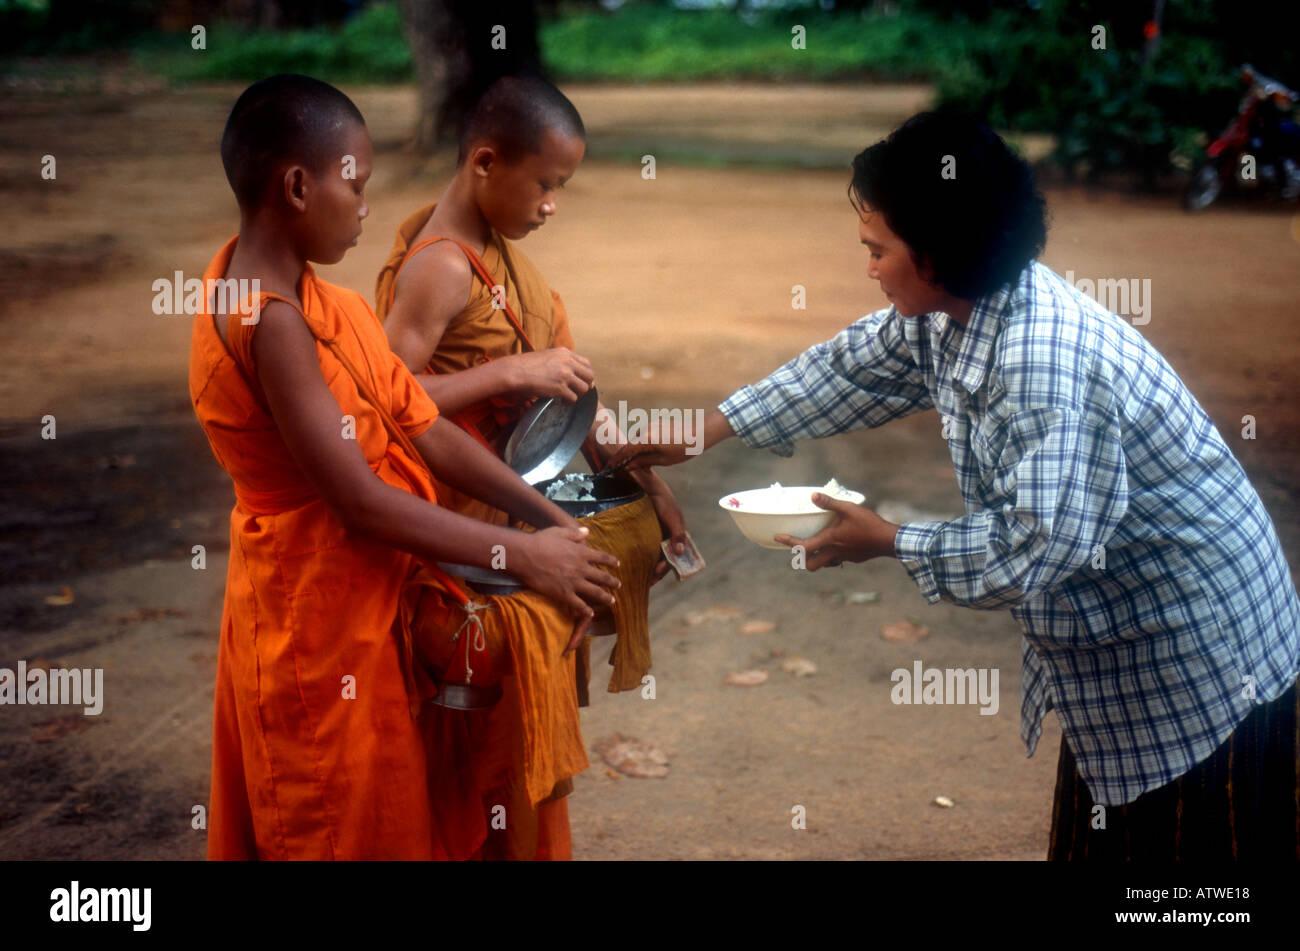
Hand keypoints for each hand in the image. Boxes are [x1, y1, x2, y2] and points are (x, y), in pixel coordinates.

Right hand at [506, 348, 594, 402]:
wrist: (515, 371)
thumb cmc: (527, 364)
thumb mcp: (548, 355)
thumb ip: (561, 360)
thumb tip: (571, 371)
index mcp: (565, 353)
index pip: (587, 364)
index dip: (587, 374)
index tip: (584, 381)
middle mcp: (568, 362)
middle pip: (590, 376)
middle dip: (586, 385)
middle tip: (579, 391)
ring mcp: (565, 375)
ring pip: (584, 388)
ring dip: (578, 394)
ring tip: (569, 397)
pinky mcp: (560, 388)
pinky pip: (573, 398)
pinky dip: (570, 402)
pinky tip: (563, 401)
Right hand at [513, 526, 619, 654]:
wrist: (525, 555)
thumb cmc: (540, 541)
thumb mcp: (559, 531)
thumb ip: (575, 533)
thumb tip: (587, 532)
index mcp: (581, 552)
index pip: (602, 557)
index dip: (611, 561)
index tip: (617, 564)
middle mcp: (581, 568)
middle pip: (602, 577)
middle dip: (612, 582)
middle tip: (618, 585)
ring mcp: (573, 582)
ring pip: (595, 592)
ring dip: (605, 597)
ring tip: (611, 601)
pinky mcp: (563, 593)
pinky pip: (578, 604)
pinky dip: (586, 610)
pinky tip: (590, 613)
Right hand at [600, 407, 731, 472]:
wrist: (700, 433)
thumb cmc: (684, 448)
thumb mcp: (663, 460)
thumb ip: (643, 462)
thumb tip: (628, 466)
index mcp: (645, 439)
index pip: (624, 451)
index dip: (615, 461)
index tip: (608, 468)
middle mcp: (644, 430)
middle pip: (630, 446)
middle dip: (626, 458)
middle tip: (623, 470)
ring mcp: (651, 425)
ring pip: (638, 442)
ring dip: (636, 452)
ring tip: (639, 466)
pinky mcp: (656, 424)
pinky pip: (645, 437)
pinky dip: (643, 446)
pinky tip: (649, 455)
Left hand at [639, 475, 687, 584]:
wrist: (646, 484)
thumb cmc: (663, 499)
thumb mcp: (672, 517)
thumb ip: (678, 534)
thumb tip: (679, 552)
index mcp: (674, 536)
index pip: (671, 558)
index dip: (664, 569)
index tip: (654, 576)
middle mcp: (663, 537)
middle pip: (660, 559)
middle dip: (653, 572)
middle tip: (644, 583)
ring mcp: (651, 534)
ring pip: (649, 555)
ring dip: (644, 566)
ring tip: (635, 577)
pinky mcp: (640, 530)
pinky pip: (639, 546)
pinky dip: (636, 555)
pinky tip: (628, 563)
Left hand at [774, 493, 899, 569]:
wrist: (888, 540)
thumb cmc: (868, 524)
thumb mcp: (848, 509)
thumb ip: (830, 503)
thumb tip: (813, 495)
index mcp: (830, 540)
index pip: (803, 546)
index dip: (789, 542)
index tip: (778, 537)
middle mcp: (834, 552)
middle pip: (811, 565)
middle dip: (802, 559)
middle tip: (799, 547)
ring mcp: (844, 557)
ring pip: (824, 564)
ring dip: (816, 558)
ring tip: (815, 547)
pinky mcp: (853, 559)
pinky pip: (837, 560)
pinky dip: (831, 555)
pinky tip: (837, 545)